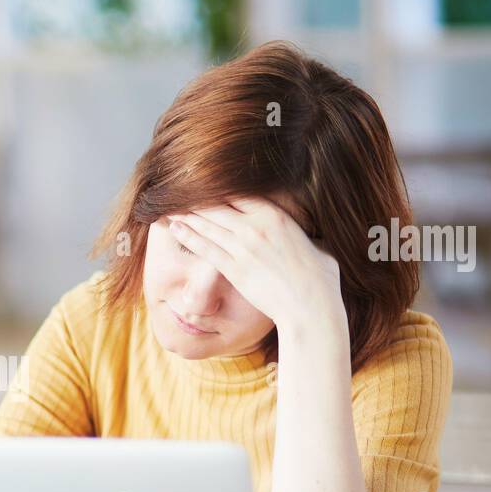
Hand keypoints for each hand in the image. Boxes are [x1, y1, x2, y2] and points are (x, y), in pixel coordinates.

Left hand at [168, 198, 342, 334]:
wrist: (311, 306)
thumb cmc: (321, 279)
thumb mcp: (318, 245)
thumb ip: (304, 235)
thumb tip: (307, 236)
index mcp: (277, 216)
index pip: (239, 193)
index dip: (219, 188)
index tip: (205, 185)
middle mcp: (256, 227)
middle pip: (218, 205)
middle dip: (196, 199)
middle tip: (177, 193)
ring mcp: (243, 247)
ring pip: (207, 224)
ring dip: (186, 215)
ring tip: (169, 207)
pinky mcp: (234, 268)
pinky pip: (205, 247)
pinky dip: (187, 236)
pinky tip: (174, 228)